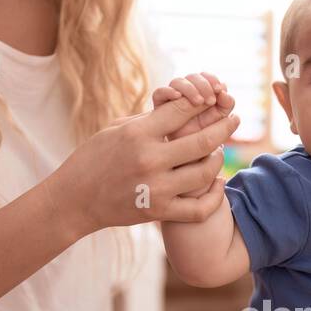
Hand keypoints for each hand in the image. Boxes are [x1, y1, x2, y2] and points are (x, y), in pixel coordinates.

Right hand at [47, 94, 240, 237]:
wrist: (75, 199)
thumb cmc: (94, 158)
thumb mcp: (116, 129)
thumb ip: (149, 120)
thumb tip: (181, 106)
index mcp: (138, 133)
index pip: (181, 110)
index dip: (203, 101)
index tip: (214, 98)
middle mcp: (149, 160)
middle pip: (201, 141)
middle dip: (224, 127)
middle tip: (235, 120)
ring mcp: (155, 188)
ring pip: (205, 173)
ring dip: (218, 160)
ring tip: (219, 152)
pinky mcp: (158, 212)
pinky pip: (198, 209)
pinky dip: (215, 197)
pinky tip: (218, 184)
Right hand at [152, 72, 235, 140]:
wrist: (187, 161)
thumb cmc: (204, 144)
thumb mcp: (218, 124)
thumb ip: (224, 106)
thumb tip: (225, 91)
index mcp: (201, 96)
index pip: (204, 78)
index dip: (211, 79)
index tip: (220, 89)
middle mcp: (185, 97)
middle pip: (192, 77)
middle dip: (203, 84)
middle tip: (211, 100)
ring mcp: (171, 102)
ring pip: (177, 82)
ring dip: (190, 88)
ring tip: (198, 101)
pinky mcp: (158, 110)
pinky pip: (159, 94)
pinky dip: (168, 91)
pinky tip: (177, 96)